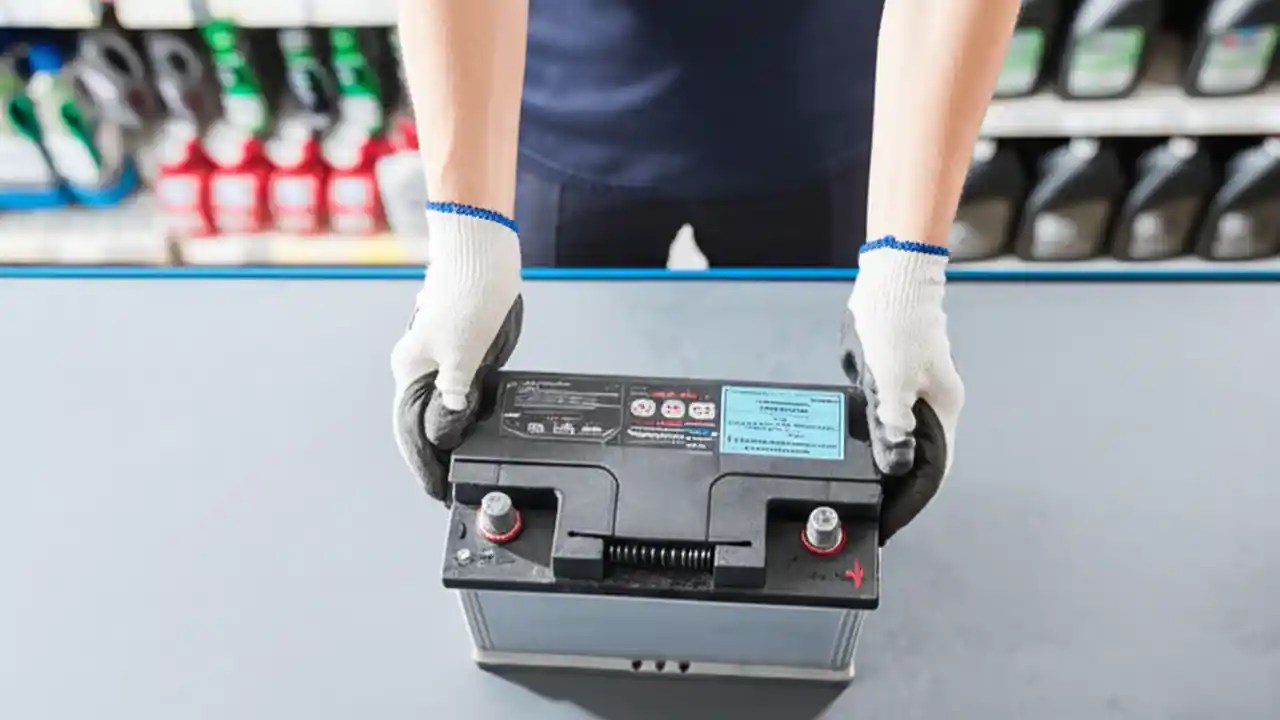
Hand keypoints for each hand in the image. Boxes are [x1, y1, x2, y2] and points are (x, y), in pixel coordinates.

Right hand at [391, 207, 523, 501]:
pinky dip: (465, 405)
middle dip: (437, 452)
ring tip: (465, 460)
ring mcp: (438, 350)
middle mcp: (419, 363)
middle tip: (452, 482)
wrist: (482, 245)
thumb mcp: (463, 357)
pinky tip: (479, 416)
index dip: (424, 464)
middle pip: (423, 419)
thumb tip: (446, 432)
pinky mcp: (459, 338)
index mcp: (411, 370)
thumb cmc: (469, 291)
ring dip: (450, 430)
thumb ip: (453, 398)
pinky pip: (458, 382)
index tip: (437, 490)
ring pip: (440, 401)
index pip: (412, 430)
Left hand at [841, 237, 963, 543]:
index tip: (892, 522)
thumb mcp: (889, 383)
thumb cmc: (897, 321)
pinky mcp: (900, 372)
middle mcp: (934, 402)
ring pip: (902, 435)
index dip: (913, 501)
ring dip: (884, 458)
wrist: (894, 275)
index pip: (933, 471)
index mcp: (941, 410)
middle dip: (896, 485)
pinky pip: (888, 412)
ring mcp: (918, 386)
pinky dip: (875, 429)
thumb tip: (896, 467)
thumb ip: (891, 428)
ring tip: (861, 483)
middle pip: (918, 457)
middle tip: (871, 507)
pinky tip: (856, 436)